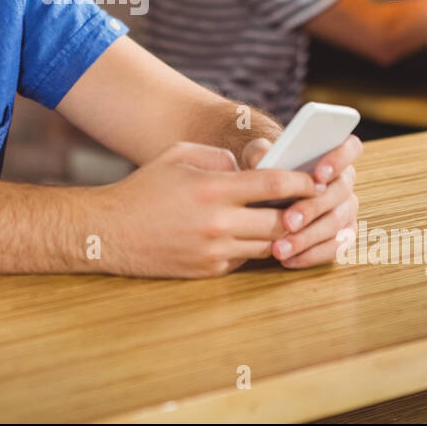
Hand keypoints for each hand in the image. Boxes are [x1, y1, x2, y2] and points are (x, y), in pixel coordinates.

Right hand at [93, 141, 324, 278]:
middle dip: (303, 213)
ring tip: (293, 220)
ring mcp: (214, 251)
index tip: (316, 179)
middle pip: (281, 222)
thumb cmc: (145, 186)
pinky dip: (255, 247)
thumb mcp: (180, 154)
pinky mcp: (208, 270)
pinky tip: (256, 235)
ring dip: (283, 233)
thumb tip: (253, 167)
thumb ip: (221, 157)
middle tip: (315, 204)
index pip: (275, 185)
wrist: (110, 231)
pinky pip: (246, 259)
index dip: (303, 181)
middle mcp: (217, 223)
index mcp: (213, 188)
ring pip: (269, 246)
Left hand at [262, 135, 361, 269]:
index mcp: (333, 155)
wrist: (264, 196)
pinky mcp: (343, 236)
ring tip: (279, 248)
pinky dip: (311, 256)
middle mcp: (345, 182)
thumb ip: (260, 153)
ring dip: (308, 238)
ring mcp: (347, 210)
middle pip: (340, 193)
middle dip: (313, 208)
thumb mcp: (259, 156)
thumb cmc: (266, 170)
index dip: (340, 160)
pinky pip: (335, 249)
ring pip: (336, 224)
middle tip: (288, 221)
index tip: (318, 175)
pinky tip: (288, 260)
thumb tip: (262, 160)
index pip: (351, 148)